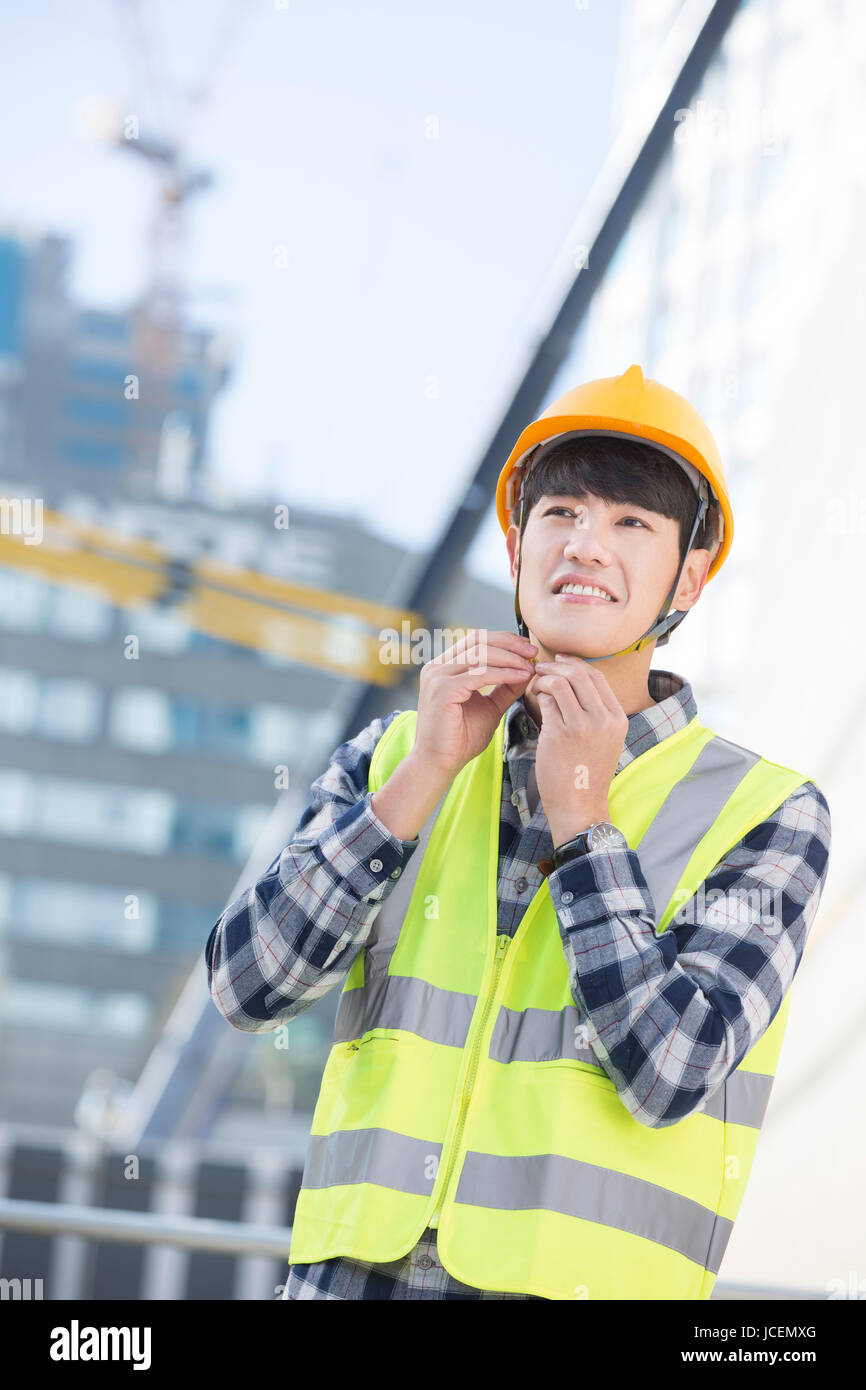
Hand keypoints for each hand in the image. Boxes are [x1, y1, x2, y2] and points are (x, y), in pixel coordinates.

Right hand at [412, 628, 537, 778]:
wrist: (439, 763)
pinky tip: (520, 677)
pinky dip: (503, 674)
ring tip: (529, 667)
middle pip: (478, 639)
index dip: (505, 640)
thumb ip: (505, 688)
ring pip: (480, 653)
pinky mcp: (443, 690)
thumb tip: (526, 670)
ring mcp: (438, 676)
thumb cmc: (460, 739)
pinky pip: (479, 674)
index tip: (528, 649)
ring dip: (510, 658)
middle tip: (533, 652)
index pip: (477, 639)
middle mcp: (438, 666)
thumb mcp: (490, 707)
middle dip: (510, 643)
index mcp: (445, 666)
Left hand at [528, 654, 627, 841]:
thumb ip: (596, 713)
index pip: (597, 676)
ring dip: (544, 680)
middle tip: (540, 667)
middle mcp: (603, 720)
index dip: (575, 663)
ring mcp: (581, 727)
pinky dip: (538, 697)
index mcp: (617, 718)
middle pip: (579, 674)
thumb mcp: (605, 741)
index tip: (560, 659)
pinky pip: (546, 702)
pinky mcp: (559, 735)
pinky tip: (534, 702)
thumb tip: (572, 682)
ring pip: (560, 684)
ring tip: (536, 686)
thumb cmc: (586, 774)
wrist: (579, 806)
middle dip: (556, 666)